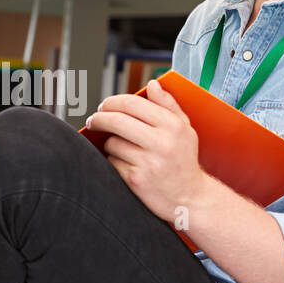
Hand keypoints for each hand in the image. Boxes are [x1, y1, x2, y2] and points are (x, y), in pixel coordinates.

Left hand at [86, 78, 207, 224]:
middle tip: (94, 120)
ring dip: (110, 143)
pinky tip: (125, 164)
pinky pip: (112, 162)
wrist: (189, 198)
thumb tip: (152, 84)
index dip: (112, 102)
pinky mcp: (136, 180)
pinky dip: (113, 161)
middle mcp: (162, 143)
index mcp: (173, 126)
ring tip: (120, 148)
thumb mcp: (185, 130)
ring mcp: (148, 162)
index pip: (133, 104)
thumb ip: (168, 105)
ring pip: (112, 143)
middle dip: (99, 118)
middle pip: (116, 120)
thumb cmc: (184, 161)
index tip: (104, 106)